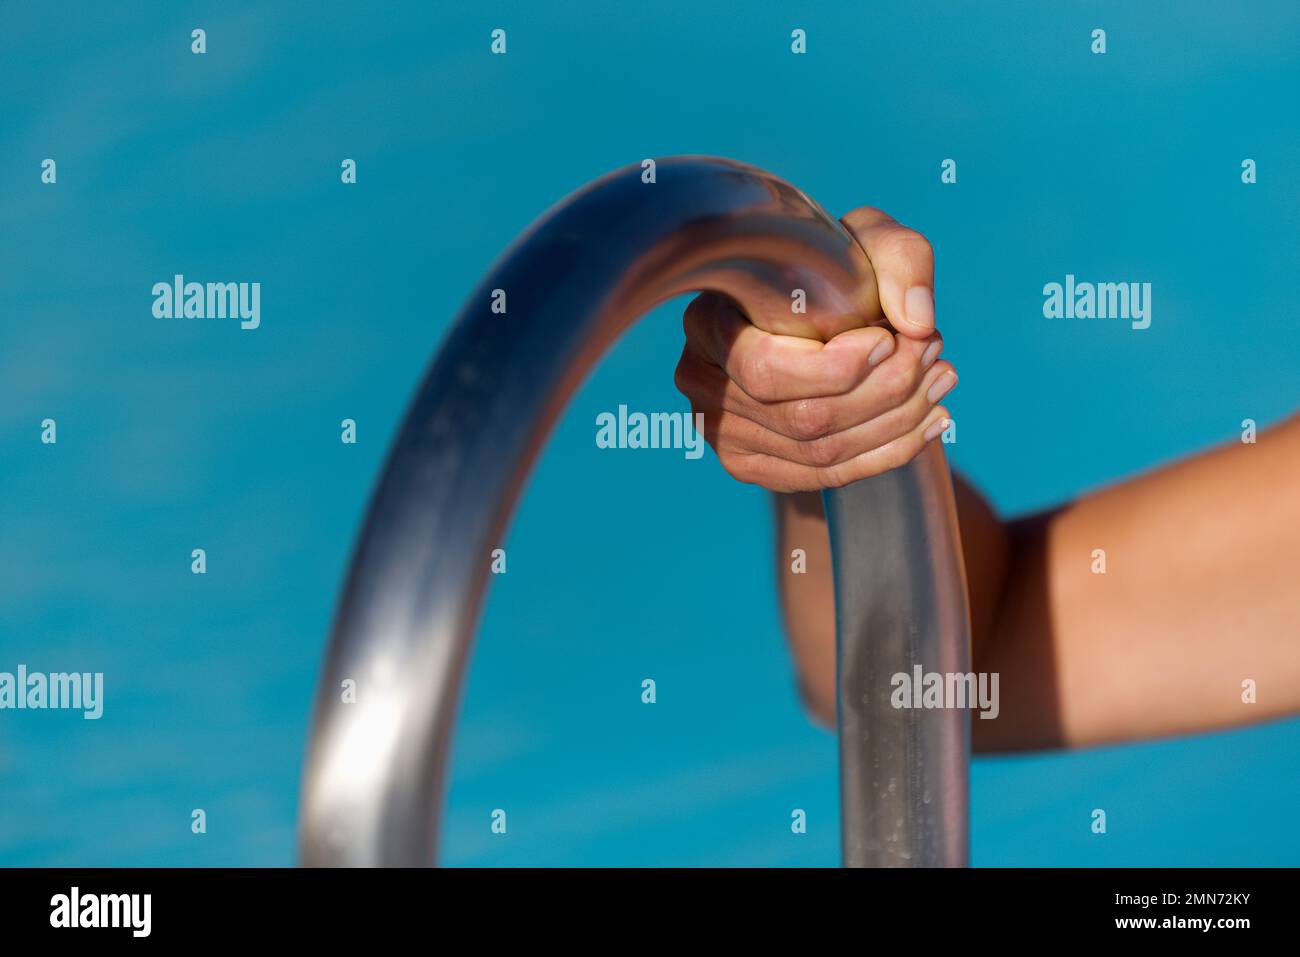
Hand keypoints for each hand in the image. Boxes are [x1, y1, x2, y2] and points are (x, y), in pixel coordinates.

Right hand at [674, 207, 956, 491]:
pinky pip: (825, 476)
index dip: (836, 369)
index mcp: (708, 321)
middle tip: (933, 355)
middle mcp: (701, 381)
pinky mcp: (751, 465)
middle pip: (803, 417)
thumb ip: (900, 258)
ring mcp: (721, 432)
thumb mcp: (868, 242)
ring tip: (941, 382)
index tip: (892, 339)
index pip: (766, 371)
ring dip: (897, 422)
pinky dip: (888, 454)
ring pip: (821, 451)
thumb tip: (917, 321)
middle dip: (884, 393)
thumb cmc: (833, 269)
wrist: (814, 314)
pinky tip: (930, 423)